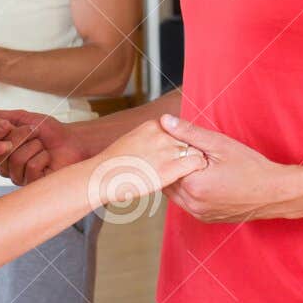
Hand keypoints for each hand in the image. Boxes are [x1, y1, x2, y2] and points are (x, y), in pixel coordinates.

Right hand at [0, 109, 91, 184]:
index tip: (9, 124)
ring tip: (43, 146)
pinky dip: (43, 157)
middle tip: (35, 132)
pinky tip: (48, 158)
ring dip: (35, 146)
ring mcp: (17, 176)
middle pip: (1, 149)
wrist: (72, 142)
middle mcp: (4, 165)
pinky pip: (31, 167)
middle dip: (22, 135)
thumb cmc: (49, 131)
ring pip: (16, 159)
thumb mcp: (22, 117)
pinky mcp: (31, 185)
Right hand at [88, 120, 206, 205]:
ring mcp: (166, 150)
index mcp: (152, 126)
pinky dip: (198, 169)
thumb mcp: (132, 141)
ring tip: (199, 171)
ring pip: (196, 150)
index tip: (187, 151)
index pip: (180, 129)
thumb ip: (150, 139)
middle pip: (190, 138)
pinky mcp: (170, 168)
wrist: (102, 177)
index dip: (185, 142)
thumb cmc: (114, 165)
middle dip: (194, 149)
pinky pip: (195, 163)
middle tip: (200, 161)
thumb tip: (159, 143)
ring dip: (198, 160)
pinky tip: (196, 176)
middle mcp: (161, 134)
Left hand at [157, 114, 286, 222]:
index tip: (179, 142)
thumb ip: (190, 133)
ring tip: (195, 164)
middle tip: (186, 152)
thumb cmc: (251, 168)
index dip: (170, 151)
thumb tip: (165, 121)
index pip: (166, 165)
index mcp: (193, 185)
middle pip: (168, 181)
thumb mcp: (220, 144)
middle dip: (172, 166)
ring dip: (179, 179)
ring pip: (175, 193)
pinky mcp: (206, 218)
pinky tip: (202, 179)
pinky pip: (187, 203)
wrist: (274, 193)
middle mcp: (192, 204)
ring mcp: (199, 213)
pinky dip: (189, 191)